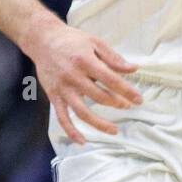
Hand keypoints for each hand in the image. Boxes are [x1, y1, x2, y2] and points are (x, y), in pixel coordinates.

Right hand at [25, 19, 142, 142]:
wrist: (43, 40)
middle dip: (117, 103)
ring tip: (115, 130)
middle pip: (99, 96)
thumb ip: (113, 58)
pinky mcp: (53, 96)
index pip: (111, 80)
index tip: (139, 99)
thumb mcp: (95, 42)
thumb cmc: (72, 40)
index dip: (127, 91)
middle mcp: (73, 77)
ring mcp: (63, 89)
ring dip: (99, 124)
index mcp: (85, 61)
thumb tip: (134, 69)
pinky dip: (71, 131)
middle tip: (128, 106)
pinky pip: (62, 117)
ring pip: (82, 112)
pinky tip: (83, 141)